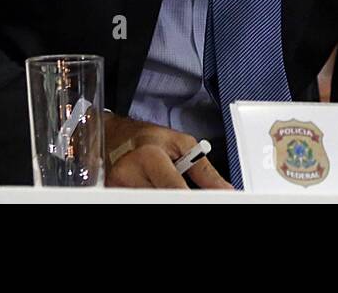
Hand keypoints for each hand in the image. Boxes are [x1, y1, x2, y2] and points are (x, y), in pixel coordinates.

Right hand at [102, 112, 232, 188]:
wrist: (113, 136)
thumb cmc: (148, 138)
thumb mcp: (181, 144)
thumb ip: (204, 170)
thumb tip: (224, 190)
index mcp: (149, 157)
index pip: (174, 189)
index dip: (190, 199)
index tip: (205, 201)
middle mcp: (129, 174)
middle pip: (160, 200)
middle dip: (178, 200)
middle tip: (191, 197)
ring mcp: (117, 188)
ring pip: (149, 201)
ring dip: (165, 198)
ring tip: (169, 187)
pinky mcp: (112, 195)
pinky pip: (137, 200)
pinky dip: (152, 198)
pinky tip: (156, 191)